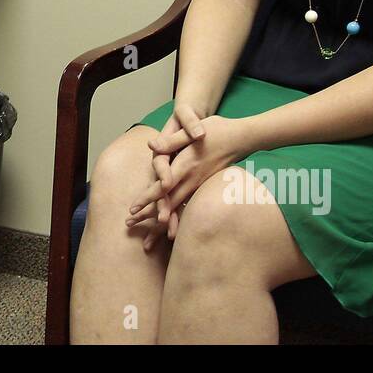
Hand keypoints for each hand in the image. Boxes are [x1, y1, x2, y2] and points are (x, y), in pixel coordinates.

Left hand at [126, 114, 242, 247]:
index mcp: (186, 166)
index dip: (147, 198)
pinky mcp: (204, 187)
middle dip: (148, 217)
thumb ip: (171, 141)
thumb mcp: (192, 131)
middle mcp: (192, 180)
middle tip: (130, 226)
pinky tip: (169, 231)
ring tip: (148, 243)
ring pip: (179, 210)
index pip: (163, 186)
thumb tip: (151, 146)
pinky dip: (178, 220)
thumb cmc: (217, 130)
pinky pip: (188, 208)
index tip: (133, 210)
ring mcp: (199, 185)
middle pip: (168, 203)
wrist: (243, 138)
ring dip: (162, 226)